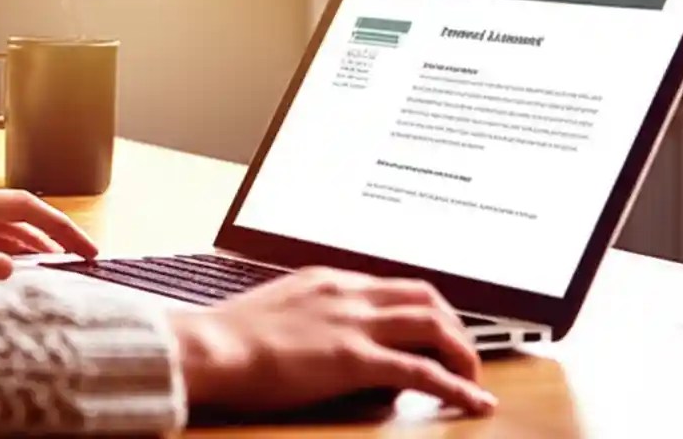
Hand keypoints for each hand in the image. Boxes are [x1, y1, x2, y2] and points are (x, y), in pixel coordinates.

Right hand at [168, 267, 495, 414]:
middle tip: (462, 355)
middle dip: (454, 325)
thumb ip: (307, 315)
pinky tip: (472, 402)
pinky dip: (456, 385)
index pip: (392, 286)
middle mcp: (348, 293)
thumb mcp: (274, 311)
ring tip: (472, 379)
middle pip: (425, 296)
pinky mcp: (354, 358)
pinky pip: (422, 370)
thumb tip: (322, 339)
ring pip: (433, 324)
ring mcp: (354, 323)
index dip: (424, 310)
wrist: (210, 348)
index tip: (435, 330)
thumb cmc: (227, 339)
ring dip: (462, 351)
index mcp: (327, 280)